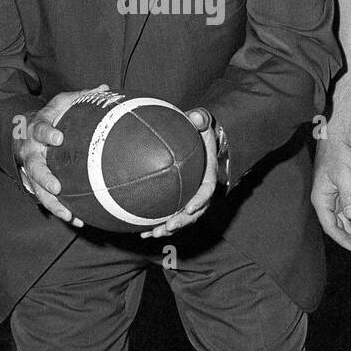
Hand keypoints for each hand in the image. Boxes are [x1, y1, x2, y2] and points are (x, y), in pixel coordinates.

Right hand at [12, 85, 114, 226]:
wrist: (23, 130)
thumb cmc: (49, 116)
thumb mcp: (62, 102)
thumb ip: (82, 96)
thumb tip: (106, 88)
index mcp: (38, 128)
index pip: (40, 129)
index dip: (47, 134)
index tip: (57, 138)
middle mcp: (31, 151)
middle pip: (34, 167)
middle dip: (44, 178)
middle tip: (56, 186)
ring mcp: (31, 170)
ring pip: (38, 189)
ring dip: (52, 202)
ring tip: (68, 214)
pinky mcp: (36, 183)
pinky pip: (45, 199)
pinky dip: (59, 209)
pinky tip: (76, 219)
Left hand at [139, 108, 217, 237]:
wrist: (197, 140)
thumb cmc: (198, 131)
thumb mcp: (201, 122)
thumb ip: (200, 118)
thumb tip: (195, 115)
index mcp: (209, 173)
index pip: (208, 189)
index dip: (201, 200)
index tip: (191, 207)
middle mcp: (201, 189)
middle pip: (196, 211)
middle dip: (183, 222)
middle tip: (168, 227)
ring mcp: (190, 197)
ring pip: (183, 218)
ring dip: (169, 229)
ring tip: (152, 234)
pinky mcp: (178, 200)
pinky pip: (171, 216)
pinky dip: (158, 225)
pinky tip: (142, 231)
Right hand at [312, 137, 350, 256]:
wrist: (337, 140)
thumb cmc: (337, 156)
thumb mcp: (343, 176)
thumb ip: (348, 197)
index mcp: (321, 201)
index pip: (332, 227)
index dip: (345, 240)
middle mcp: (326, 203)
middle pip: (340, 228)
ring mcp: (335, 200)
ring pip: (347, 223)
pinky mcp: (343, 196)